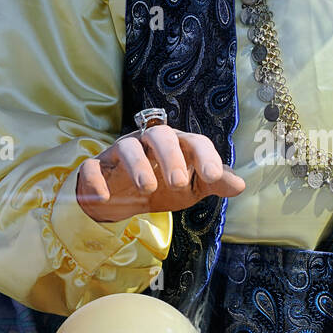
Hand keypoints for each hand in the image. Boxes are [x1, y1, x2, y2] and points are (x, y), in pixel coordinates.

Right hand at [76, 126, 245, 223]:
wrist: (122, 199)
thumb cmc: (163, 186)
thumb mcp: (192, 188)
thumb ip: (214, 183)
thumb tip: (240, 185)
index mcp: (176, 144)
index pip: (193, 141)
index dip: (206, 156)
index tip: (214, 177)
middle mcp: (148, 142)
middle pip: (159, 134)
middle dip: (171, 156)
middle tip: (178, 183)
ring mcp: (120, 152)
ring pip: (127, 146)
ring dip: (138, 165)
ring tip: (147, 188)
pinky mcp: (97, 167)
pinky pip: (92, 167)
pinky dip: (96, 180)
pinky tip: (104, 197)